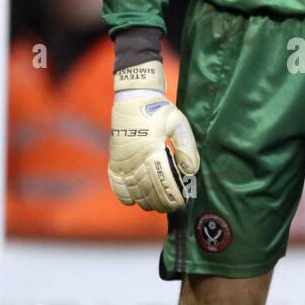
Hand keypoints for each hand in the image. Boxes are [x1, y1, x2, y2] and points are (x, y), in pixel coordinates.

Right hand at [108, 60, 199, 211]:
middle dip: (163, 203)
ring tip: (159, 205)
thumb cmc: (158, 110)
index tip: (181, 202)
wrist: (133, 98)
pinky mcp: (114, 161)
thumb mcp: (178, 123)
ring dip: (147, 202)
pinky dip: (124, 197)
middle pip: (149, 192)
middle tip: (174, 206)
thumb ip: (187, 148)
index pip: (164, 183)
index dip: (173, 197)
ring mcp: (123, 162)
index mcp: (153, 151)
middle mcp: (135, 160)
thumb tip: (190, 171)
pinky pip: (116, 185)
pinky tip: (134, 202)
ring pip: (134, 192)